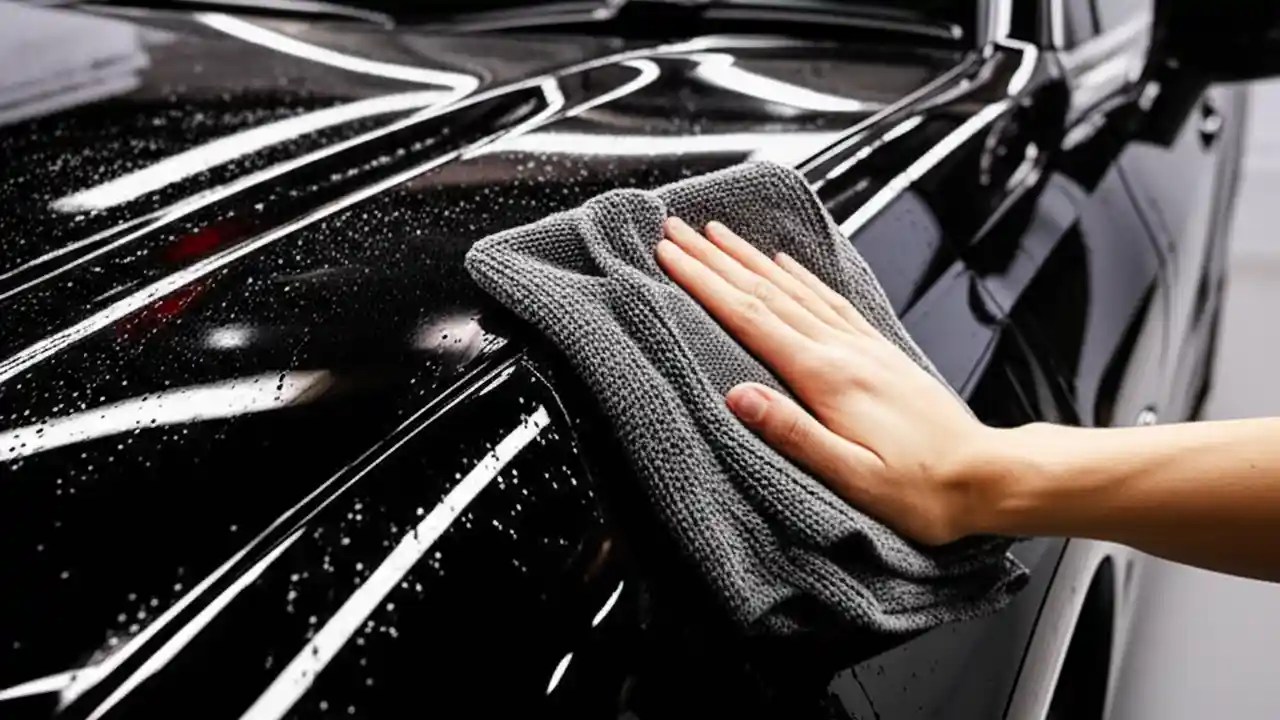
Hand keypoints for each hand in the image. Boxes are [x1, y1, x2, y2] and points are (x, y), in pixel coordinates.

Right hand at [655, 217, 1002, 544]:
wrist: (985, 476)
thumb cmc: (920, 489)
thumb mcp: (851, 476)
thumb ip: (792, 433)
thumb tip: (739, 397)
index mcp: (828, 377)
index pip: (751, 318)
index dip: (705, 283)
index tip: (670, 255)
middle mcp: (843, 350)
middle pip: (765, 292)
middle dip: (715, 258)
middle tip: (678, 229)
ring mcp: (862, 346)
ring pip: (793, 288)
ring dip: (750, 258)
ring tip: (719, 233)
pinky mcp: (877, 351)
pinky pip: (829, 300)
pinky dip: (800, 276)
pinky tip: (785, 263)